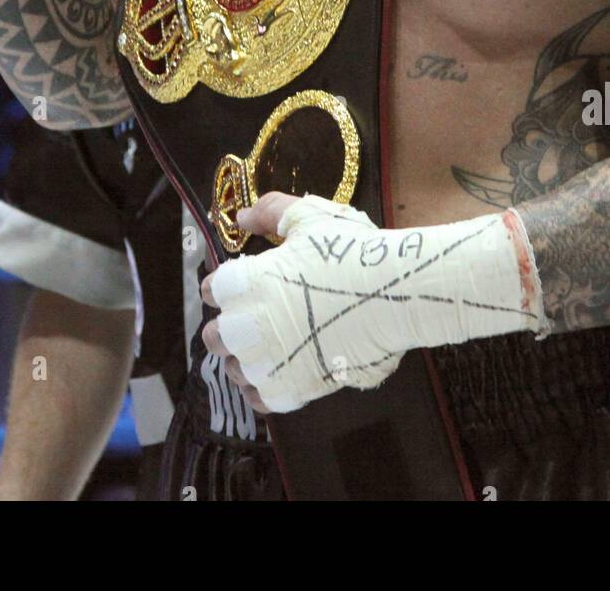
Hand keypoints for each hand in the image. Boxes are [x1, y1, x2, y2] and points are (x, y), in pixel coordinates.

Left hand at [201, 192, 546, 414]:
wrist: (394, 295)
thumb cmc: (352, 252)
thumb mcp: (310, 217)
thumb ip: (271, 212)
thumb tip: (244, 217)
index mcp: (244, 283)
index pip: (215, 289)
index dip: (227, 284)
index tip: (244, 283)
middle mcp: (247, 327)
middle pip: (216, 335)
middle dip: (230, 325)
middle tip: (256, 315)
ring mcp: (269, 364)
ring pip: (236, 369)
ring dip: (246, 358)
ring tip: (269, 344)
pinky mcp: (293, 390)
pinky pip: (262, 398)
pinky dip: (264, 388)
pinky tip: (277, 373)